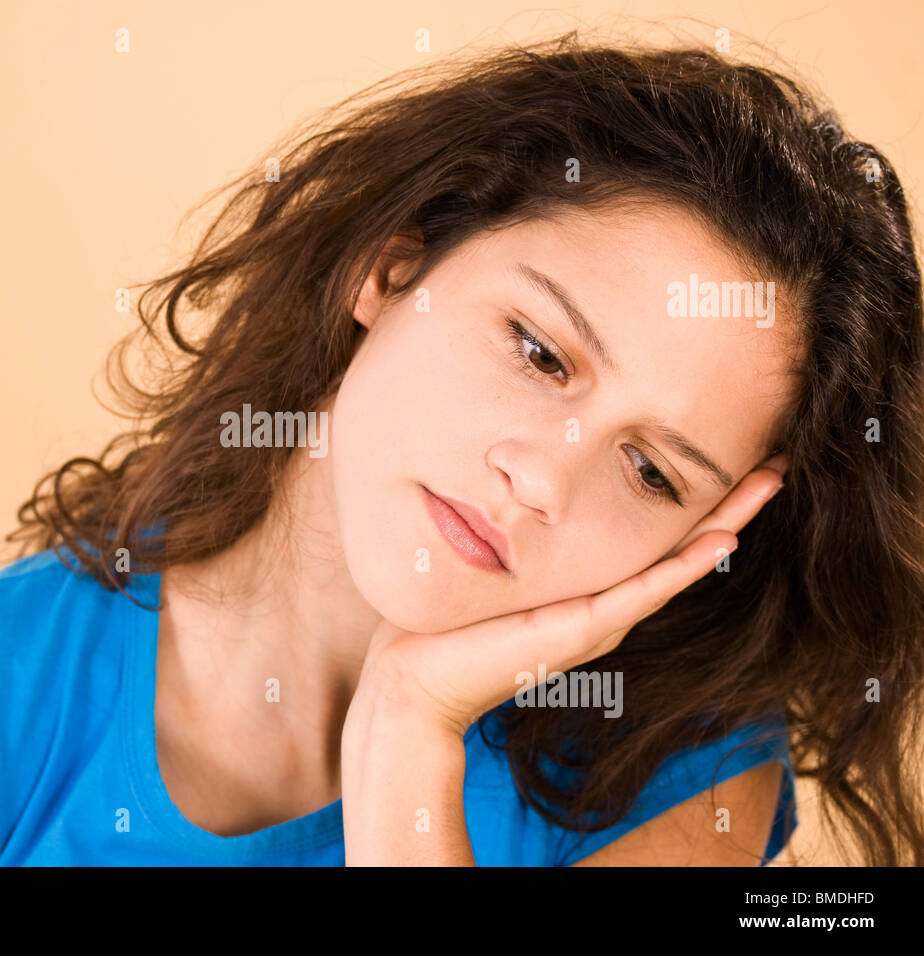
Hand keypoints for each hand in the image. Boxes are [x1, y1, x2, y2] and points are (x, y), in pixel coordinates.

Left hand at [346, 453, 788, 738]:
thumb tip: (494, 480)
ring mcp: (597, 621)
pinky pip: (640, 592)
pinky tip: (714, 541)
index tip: (727, 460)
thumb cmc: (439, 624)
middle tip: (775, 466)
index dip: (690, 502)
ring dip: (723, 525)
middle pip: (679, 548)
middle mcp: (603, 606)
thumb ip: (503, 532)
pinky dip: (678, 567)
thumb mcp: (483, 564)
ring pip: (674, 565)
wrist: (414, 681)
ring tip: (765, 488)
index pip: (650, 539)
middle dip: (729, 506)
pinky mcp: (578, 631)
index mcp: (584, 589)